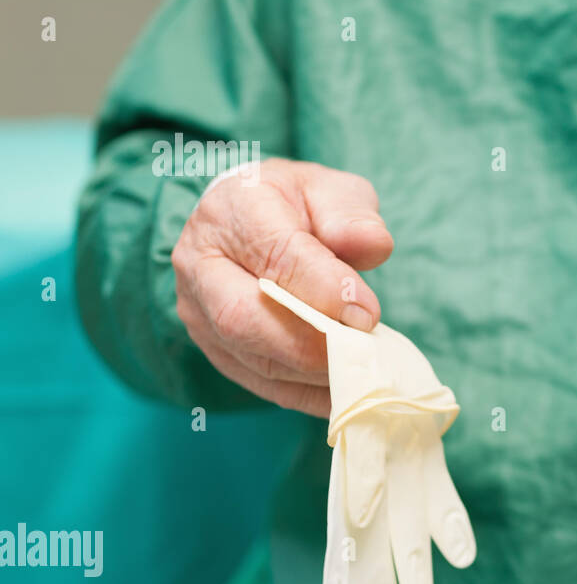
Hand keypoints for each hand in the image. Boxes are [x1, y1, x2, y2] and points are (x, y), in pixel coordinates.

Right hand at [171, 158, 393, 416]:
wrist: (248, 220)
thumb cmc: (296, 205)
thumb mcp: (330, 189)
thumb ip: (350, 213)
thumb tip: (371, 245)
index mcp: (234, 209)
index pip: (274, 255)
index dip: (323, 289)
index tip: (367, 313)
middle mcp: (201, 262)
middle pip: (244, 316)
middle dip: (311, 343)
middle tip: (363, 351)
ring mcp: (198, 310)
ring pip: (250, 357)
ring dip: (312, 374)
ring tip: (361, 373)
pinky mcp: (212, 346)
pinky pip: (258, 381)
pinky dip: (306, 394)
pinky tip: (344, 394)